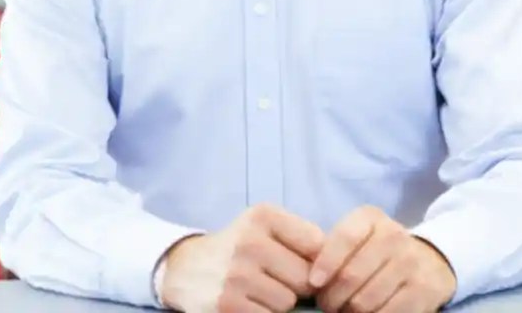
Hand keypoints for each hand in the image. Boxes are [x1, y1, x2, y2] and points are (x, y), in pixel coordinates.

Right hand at [159, 203, 325, 312]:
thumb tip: (336, 272)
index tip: (296, 260)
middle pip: (306, 279)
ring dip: (278, 302)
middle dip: (297, 285)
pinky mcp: (227, 305)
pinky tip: (247, 302)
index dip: (313, 260)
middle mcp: (248, 242)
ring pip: (288, 303)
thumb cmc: (238, 248)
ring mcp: (236, 275)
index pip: (318, 245)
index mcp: (262, 217)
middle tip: (274, 278)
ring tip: (257, 290)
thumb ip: (303, 239)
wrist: (185, 268)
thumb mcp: (264, 227)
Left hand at [308, 206, 456, 312]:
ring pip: (366, 300)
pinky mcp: (425, 290)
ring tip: (344, 310)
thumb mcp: (357, 237)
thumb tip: (309, 279)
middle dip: (331, 297)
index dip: (325, 263)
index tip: (313, 283)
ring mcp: (412, 263)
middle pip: (351, 275)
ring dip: (348, 311)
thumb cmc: (377, 249)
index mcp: (370, 218)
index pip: (344, 238)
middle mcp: (394, 236)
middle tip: (326, 304)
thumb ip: (332, 249)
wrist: (429, 260)